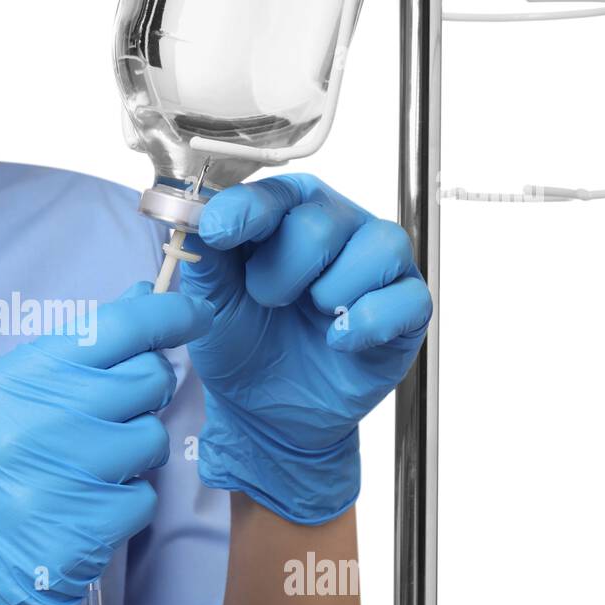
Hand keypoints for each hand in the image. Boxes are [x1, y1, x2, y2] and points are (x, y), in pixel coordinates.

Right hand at [0, 283, 212, 604]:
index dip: (165, 315)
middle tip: (113, 415)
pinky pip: (144, 498)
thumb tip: (142, 300)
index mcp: (11, 382)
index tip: (192, 313)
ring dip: (135, 455)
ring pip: (152, 438)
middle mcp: (36, 422)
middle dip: (145, 392)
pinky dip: (125, 506)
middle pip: (144, 379)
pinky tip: (82, 513)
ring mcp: (62, 480)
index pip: (109, 328)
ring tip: (87, 471)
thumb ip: (69, 358)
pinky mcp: (85, 533)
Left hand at [180, 174, 431, 523]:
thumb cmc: (240, 344)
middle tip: (266, 301)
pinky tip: (338, 342)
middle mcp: (338, 226)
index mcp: (286, 214)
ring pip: (379, 246)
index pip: (275, 192)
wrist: (264, 412)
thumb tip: (196, 216)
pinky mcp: (407, 309)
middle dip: (283, 270)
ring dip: (332, 292)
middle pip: (322, 222)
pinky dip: (368, 322)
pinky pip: (408, 298)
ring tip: (312, 317)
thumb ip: (204, 257)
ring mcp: (378, 266)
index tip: (217, 233)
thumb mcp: (211, 301)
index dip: (246, 211)